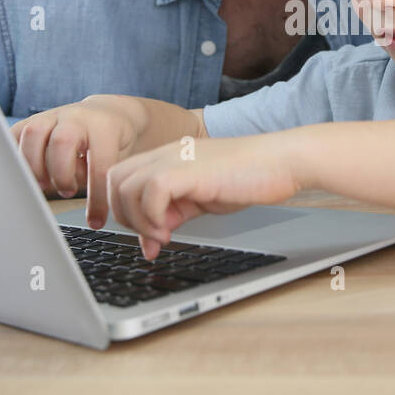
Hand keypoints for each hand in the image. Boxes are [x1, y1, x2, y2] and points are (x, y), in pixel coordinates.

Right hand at [11, 95, 144, 227]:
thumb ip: (106, 181)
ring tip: (44, 184)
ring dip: (34, 166)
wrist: (106, 112)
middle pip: (62, 141)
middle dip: (61, 174)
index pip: (100, 166)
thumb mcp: (120, 159)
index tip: (95, 220)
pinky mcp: (34, 120)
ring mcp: (53, 116)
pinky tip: (26, 173)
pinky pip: (16, 134)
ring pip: (34, 133)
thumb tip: (92, 220)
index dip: (96, 199)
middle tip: (67, 191)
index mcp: (104, 128)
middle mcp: (76, 118)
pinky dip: (16, 157)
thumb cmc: (113, 141)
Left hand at [107, 134, 301, 258]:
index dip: (124, 209)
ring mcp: (174, 159)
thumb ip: (175, 213)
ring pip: (125, 187)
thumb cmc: (248, 177)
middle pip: (113, 180)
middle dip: (123, 215)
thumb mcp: (202, 198)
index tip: (147, 237)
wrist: (280, 161)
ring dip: (138, 220)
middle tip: (150, 237)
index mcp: (166, 157)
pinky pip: (150, 193)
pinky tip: (172, 231)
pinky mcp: (186, 170)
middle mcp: (164, 154)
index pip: (121, 178)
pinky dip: (154, 218)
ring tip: (163, 236)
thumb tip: (152, 240)